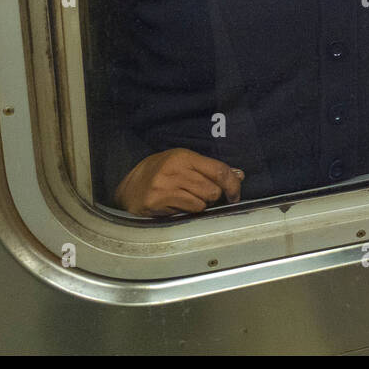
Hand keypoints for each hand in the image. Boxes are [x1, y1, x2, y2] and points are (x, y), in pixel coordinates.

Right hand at [114, 149, 243, 216]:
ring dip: (200, 205)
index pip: (219, 170)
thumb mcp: (184, 164)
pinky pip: (188, 211)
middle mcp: (174, 169)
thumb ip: (210, 170)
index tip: (235, 195)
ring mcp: (164, 186)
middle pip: (213, 190)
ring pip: (202, 202)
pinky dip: (188, 211)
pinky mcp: (157, 202)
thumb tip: (239, 176)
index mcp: (184, 156)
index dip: (233, 184)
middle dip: (213, 196)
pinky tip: (177, 206)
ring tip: (187, 200)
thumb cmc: (161, 174)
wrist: (129, 187)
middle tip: (202, 196)